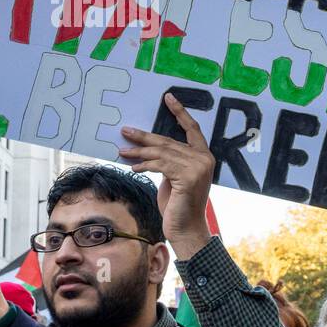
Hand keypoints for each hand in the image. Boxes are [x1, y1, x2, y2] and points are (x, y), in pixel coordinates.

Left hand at [118, 93, 214, 259]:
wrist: (186, 229)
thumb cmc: (178, 206)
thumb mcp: (174, 178)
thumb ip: (170, 162)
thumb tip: (150, 150)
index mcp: (204, 156)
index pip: (192, 128)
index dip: (180, 112)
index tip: (168, 97)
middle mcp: (204, 159)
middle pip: (169, 141)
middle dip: (145, 136)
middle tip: (126, 130)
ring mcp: (198, 167)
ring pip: (162, 153)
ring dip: (139, 152)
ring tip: (122, 151)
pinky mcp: (188, 177)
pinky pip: (160, 165)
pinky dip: (145, 165)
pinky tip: (134, 168)